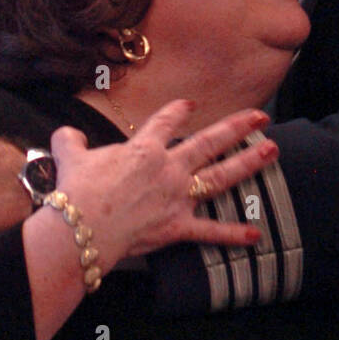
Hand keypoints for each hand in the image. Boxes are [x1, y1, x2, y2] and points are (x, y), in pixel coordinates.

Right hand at [45, 100, 273, 271]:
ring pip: (220, 176)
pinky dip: (233, 235)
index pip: (165, 122)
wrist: (81, 228)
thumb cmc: (76, 191)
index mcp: (144, 149)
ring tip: (271, 150)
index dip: (178, 111)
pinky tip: (256, 234)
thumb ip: (71, 141)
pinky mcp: (177, 226)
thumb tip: (66, 134)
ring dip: (248, 163)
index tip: (189, 104)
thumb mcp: (70, 157)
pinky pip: (210, 231)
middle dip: (236, 127)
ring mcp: (177, 197)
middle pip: (209, 142)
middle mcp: (168, 168)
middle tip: (260, 116)